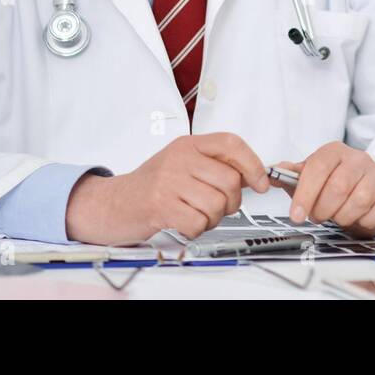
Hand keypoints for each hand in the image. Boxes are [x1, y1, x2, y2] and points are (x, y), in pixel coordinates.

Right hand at [64, 133, 269, 244]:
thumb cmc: (152, 185)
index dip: (253, 164)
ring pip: (217, 204)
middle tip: (219, 206)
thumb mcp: (183, 164)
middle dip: (232, 201)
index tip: (261, 182)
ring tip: (196, 214)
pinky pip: (198, 223)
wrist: (112, 203)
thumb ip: (214, 165)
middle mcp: (179, 158)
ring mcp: (168, 181)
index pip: (231, 144)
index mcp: (188, 144)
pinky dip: (196, 230)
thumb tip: (254, 176)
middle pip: (230, 180)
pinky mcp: (160, 205)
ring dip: (213, 218)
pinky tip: (184, 223)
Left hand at [271, 142, 374, 237]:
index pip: (318, 168)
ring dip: (343, 217)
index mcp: (334, 152)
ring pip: (358, 201)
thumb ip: (291, 176)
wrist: (370, 189)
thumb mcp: (311, 176)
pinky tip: (357, 218)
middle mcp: (358, 159)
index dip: (305, 194)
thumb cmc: (336, 182)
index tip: (296, 215)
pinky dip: (363, 222)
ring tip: (337, 216)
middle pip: (338, 187)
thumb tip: (272, 172)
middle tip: (318, 216)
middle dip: (323, 210)